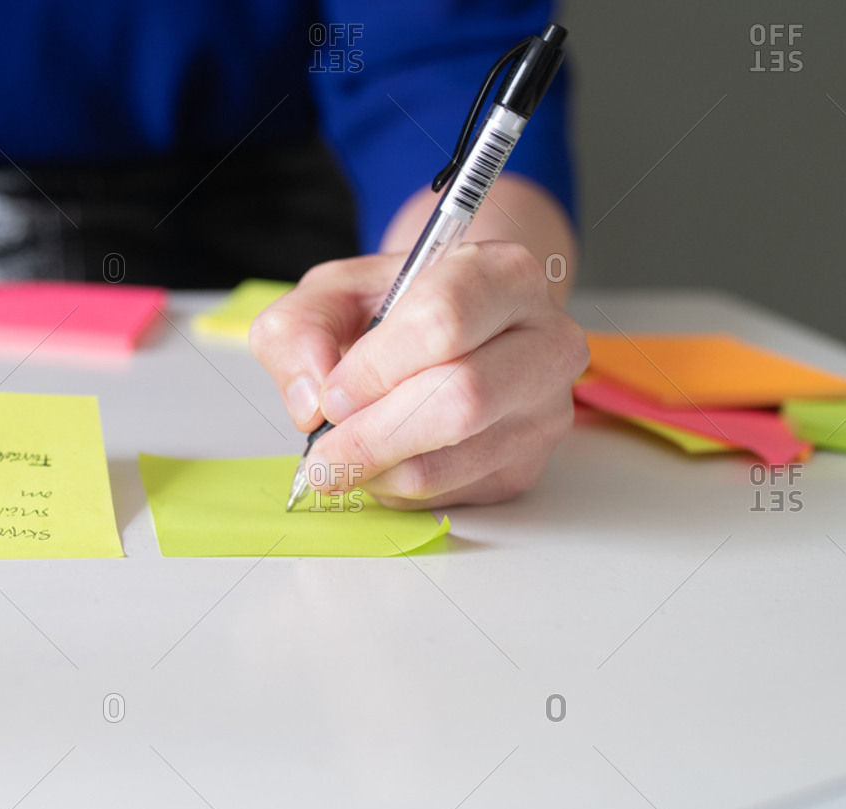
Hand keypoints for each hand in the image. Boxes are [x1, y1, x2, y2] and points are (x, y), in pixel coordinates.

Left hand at [251, 240, 588, 507]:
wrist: (454, 333)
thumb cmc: (396, 308)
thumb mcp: (334, 292)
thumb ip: (301, 329)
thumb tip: (308, 403)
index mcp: (505, 275)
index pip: (443, 323)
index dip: (374, 367)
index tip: (331, 393)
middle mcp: (544, 342)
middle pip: (462, 400)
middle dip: (372, 436)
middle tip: (321, 454)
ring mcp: (542, 412)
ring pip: (450, 461)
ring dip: (375, 471)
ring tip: (339, 458)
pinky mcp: (524, 468)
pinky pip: (447, 495)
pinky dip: (394, 489)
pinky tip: (379, 463)